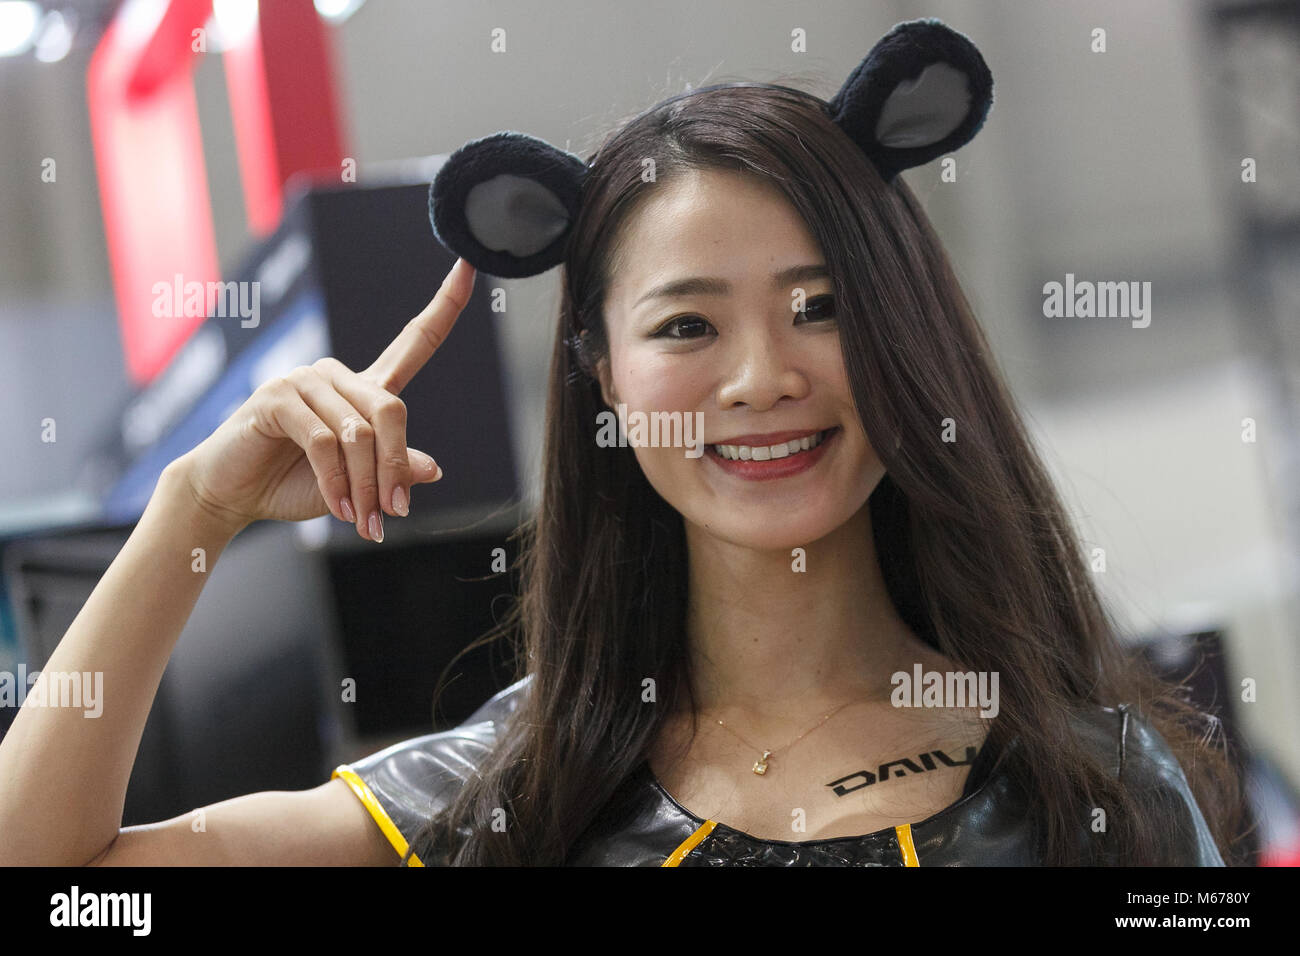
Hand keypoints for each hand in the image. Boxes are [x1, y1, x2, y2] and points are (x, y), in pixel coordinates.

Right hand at [173, 257, 475, 540]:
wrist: (234, 496)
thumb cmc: (297, 484)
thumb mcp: (360, 485)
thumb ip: (394, 471)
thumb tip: (434, 468)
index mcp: (365, 388)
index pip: (415, 340)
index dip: (445, 306)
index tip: (470, 267)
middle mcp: (338, 375)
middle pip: (392, 410)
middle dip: (394, 468)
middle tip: (392, 514)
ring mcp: (305, 380)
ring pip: (358, 432)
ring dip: (365, 484)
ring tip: (363, 521)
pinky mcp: (276, 397)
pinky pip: (323, 441)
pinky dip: (336, 481)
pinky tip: (337, 507)